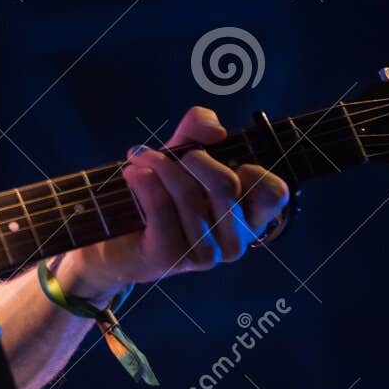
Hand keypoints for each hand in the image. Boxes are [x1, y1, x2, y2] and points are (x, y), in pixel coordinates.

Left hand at [59, 106, 289, 300]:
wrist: (113, 233)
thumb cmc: (159, 190)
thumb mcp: (181, 153)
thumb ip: (199, 130)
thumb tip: (216, 130)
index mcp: (249, 217)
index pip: (274, 192)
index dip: (249, 168)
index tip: (219, 159)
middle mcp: (235, 241)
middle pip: (225, 185)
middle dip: (192, 157)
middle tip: (166, 153)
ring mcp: (206, 255)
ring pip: (189, 195)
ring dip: (159, 166)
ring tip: (139, 159)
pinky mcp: (172, 258)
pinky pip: (162, 208)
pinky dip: (144, 182)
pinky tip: (133, 174)